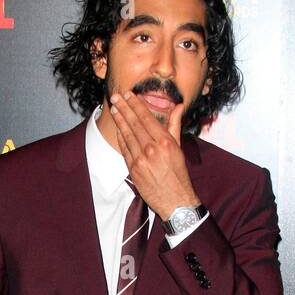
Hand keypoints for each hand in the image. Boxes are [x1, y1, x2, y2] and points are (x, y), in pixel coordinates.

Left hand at [109, 90, 200, 222]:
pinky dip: (120, 137)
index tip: (128, 95)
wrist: (175, 200)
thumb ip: (175, 125)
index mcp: (164, 142)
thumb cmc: (178, 174)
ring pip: (127, 135)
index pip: (146, 117)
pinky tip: (118, 128)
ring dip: (119, 120)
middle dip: (123, 108)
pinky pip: (125, 149)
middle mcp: (152, 149)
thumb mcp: (179, 147)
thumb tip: (178, 106)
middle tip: (116, 96)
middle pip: (134, 123)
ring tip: (114, 109)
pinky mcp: (134, 170)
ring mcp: (141, 160)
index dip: (136, 104)